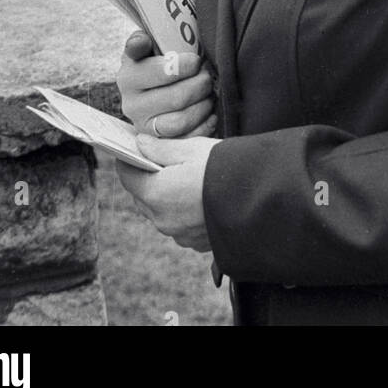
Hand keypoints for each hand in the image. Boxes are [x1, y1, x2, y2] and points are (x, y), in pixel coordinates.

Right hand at [116, 30, 216, 138]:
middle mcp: (131, 106)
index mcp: (129, 77)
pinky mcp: (160, 145)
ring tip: (209, 93)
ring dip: (203, 105)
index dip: (186, 66)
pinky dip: (205, 125)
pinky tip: (209, 112)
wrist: (153, 89)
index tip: (196, 60)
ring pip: (181, 121)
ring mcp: (144, 128)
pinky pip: (188, 139)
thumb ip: (143, 40)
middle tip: (208, 75)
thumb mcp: (147, 46)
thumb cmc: (157, 62)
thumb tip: (141, 41)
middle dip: (200, 84)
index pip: (163, 72)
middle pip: (177, 98)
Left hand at [116, 135, 219, 251]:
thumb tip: (140, 143)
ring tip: (180, 177)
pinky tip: (197, 196)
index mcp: (156, 194)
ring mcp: (180, 234)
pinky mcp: (196, 243)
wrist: (260, 199)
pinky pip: (179, 224)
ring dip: (164, 196)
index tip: (131, 147)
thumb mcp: (192, 149)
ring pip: (160, 212)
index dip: (128, 159)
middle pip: (142, 197)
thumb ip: (161, 148)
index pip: (127, 176)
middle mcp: (163, 220)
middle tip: (158, 158)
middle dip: (146, 178)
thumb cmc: (225, 169)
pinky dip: (181, 211)